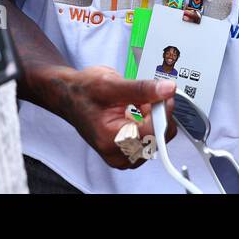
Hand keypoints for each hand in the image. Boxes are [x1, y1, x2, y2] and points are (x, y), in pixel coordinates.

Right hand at [44, 65, 175, 169]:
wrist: (70, 96)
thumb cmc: (84, 91)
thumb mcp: (111, 84)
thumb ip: (142, 88)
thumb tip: (168, 89)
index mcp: (112, 141)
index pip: (153, 133)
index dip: (163, 110)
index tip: (164, 93)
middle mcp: (118, 154)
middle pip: (159, 138)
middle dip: (157, 114)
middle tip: (146, 96)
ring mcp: (124, 154)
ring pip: (159, 137)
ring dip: (153, 117)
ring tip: (136, 104)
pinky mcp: (129, 150)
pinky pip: (153, 136)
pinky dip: (150, 120)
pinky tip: (136, 111)